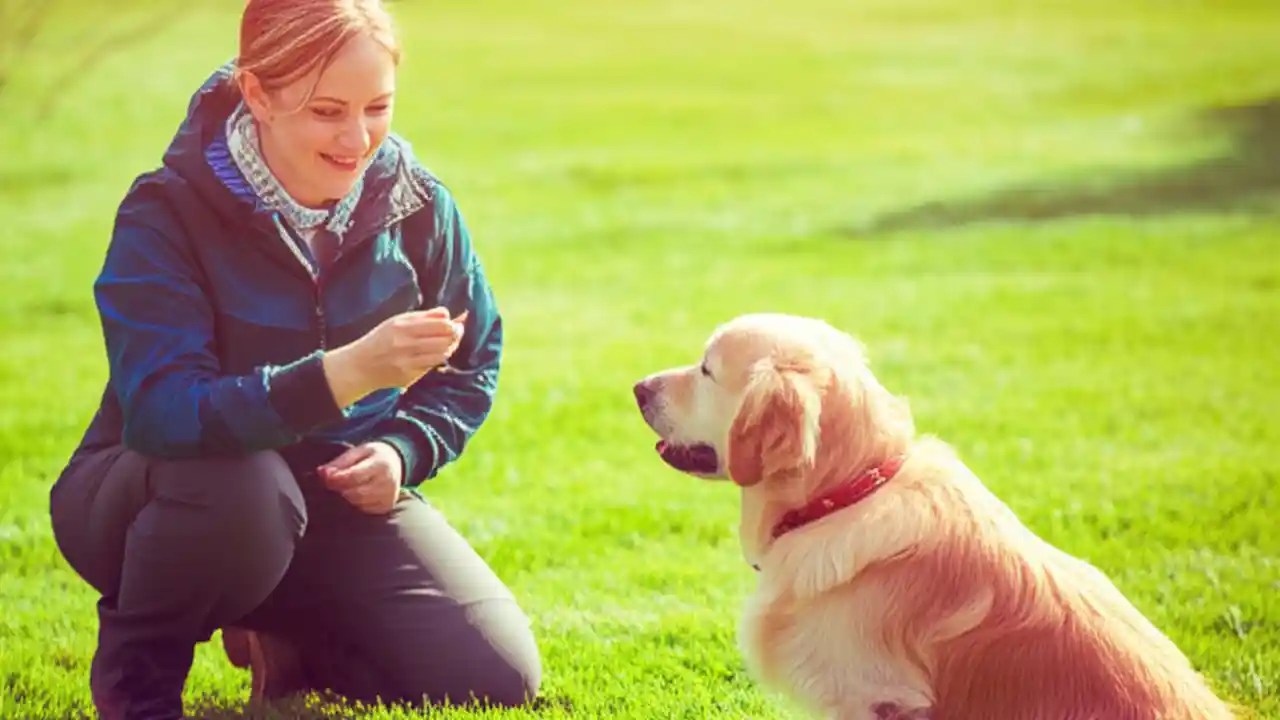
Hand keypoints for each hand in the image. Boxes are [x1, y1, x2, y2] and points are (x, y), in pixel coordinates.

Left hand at [317, 442, 404, 514]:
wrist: (397, 462)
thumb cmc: (374, 456)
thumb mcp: (358, 451)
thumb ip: (340, 462)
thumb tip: (322, 473)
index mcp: (381, 464)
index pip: (354, 476)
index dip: (336, 479)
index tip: (324, 476)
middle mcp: (388, 482)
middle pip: (355, 493)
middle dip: (340, 488)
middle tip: (333, 482)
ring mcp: (389, 496)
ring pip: (358, 503)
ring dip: (346, 496)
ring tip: (345, 486)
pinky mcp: (386, 506)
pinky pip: (364, 509)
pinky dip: (355, 502)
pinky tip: (356, 493)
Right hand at [323, 307, 467, 406]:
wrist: (360, 365)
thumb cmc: (382, 339)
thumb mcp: (398, 321)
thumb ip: (425, 316)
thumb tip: (449, 313)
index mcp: (403, 326)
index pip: (441, 325)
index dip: (454, 324)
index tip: (456, 324)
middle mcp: (405, 344)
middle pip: (445, 340)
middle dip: (455, 335)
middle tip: (457, 333)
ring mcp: (407, 362)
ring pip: (442, 355)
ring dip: (449, 348)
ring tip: (447, 344)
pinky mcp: (409, 376)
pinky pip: (432, 366)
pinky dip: (438, 359)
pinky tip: (435, 354)